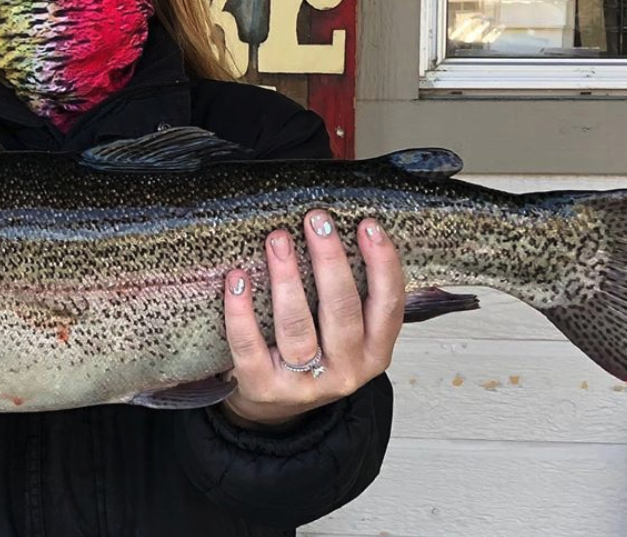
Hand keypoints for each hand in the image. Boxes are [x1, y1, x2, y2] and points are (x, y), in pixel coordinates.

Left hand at [220, 213, 404, 428]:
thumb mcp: (347, 333)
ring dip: (286, 278)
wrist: (275, 407)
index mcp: (374, 352)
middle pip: (342, 310)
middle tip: (316, 220)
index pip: (388, 305)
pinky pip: (249, 345)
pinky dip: (241, 310)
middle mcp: (345, 371)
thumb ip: (353, 294)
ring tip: (278, 239)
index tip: (367, 225)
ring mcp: (304, 383)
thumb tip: (346, 228)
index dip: (382, 264)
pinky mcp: (263, 387)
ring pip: (297, 327)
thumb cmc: (315, 352)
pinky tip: (238, 278)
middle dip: (329, 260)